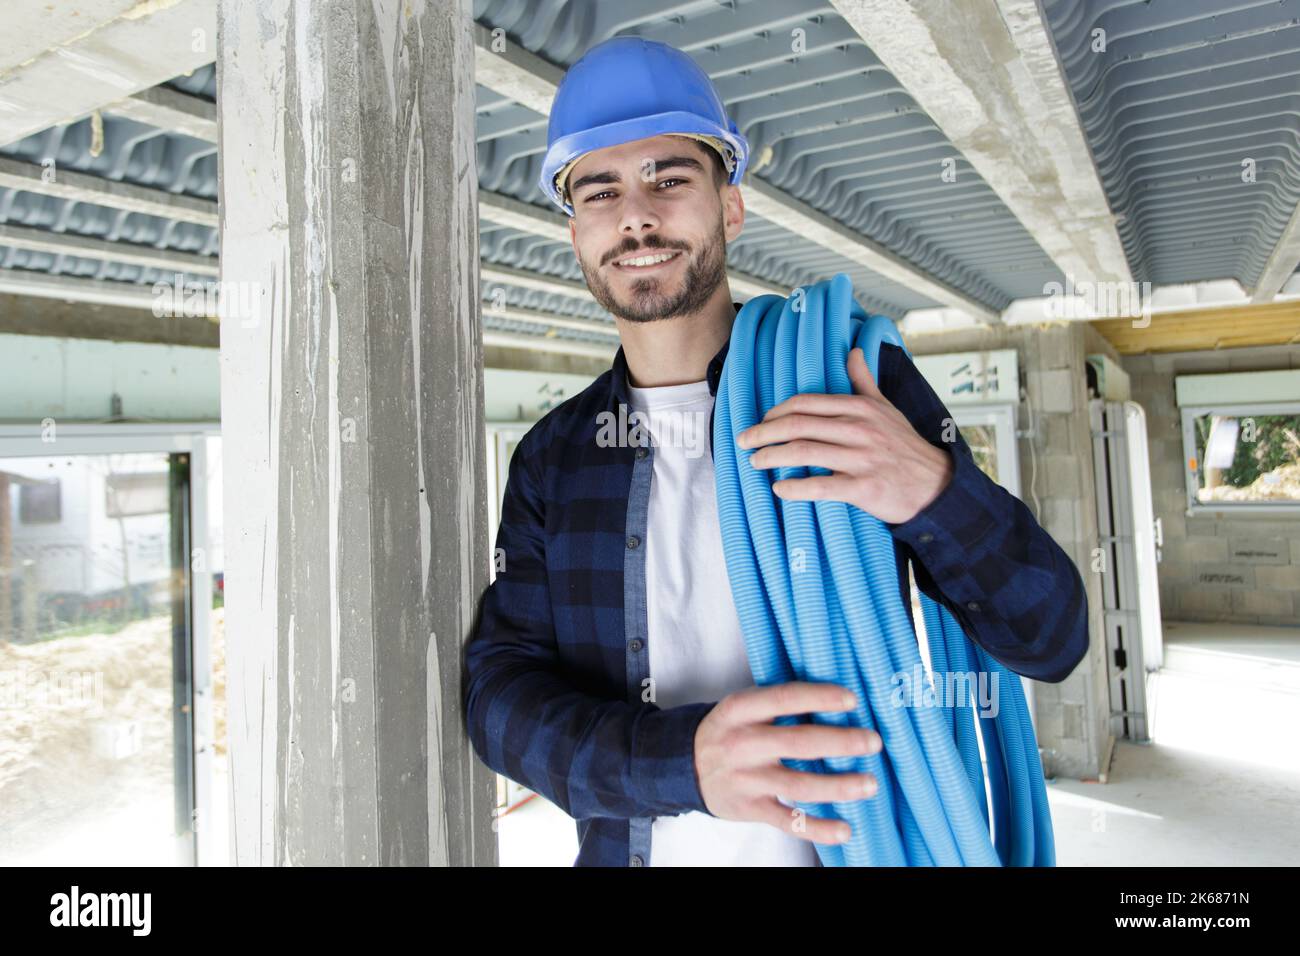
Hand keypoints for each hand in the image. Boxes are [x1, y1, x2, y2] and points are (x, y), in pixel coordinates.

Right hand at [694, 682, 881, 844]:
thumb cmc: (725, 732)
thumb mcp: (740, 707)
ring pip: (798, 785)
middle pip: (798, 743)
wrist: (680, 766)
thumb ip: (776, 703)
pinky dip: (818, 827)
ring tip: (869, 784)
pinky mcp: (750, 808)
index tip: (851, 700)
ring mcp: (746, 779)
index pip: (784, 698)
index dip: (819, 697)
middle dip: (841, 742)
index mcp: (740, 710)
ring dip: (838, 786)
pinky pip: (788, 820)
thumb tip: (834, 699)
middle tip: (872, 742)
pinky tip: (844, 829)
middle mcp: (743, 744)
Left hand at [736, 347, 953, 524]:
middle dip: (763, 432)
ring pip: (803, 452)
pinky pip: (821, 486)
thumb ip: (865, 381)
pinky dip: (794, 488)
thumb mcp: (887, 407)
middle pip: (797, 425)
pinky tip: (778, 489)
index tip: (760, 421)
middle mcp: (858, 428)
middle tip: (744, 441)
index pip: (805, 404)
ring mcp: (861, 458)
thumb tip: (854, 351)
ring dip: (771, 456)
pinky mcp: (864, 488)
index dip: (776, 412)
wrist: (935, 485)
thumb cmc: (905, 446)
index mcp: (859, 407)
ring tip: (754, 462)